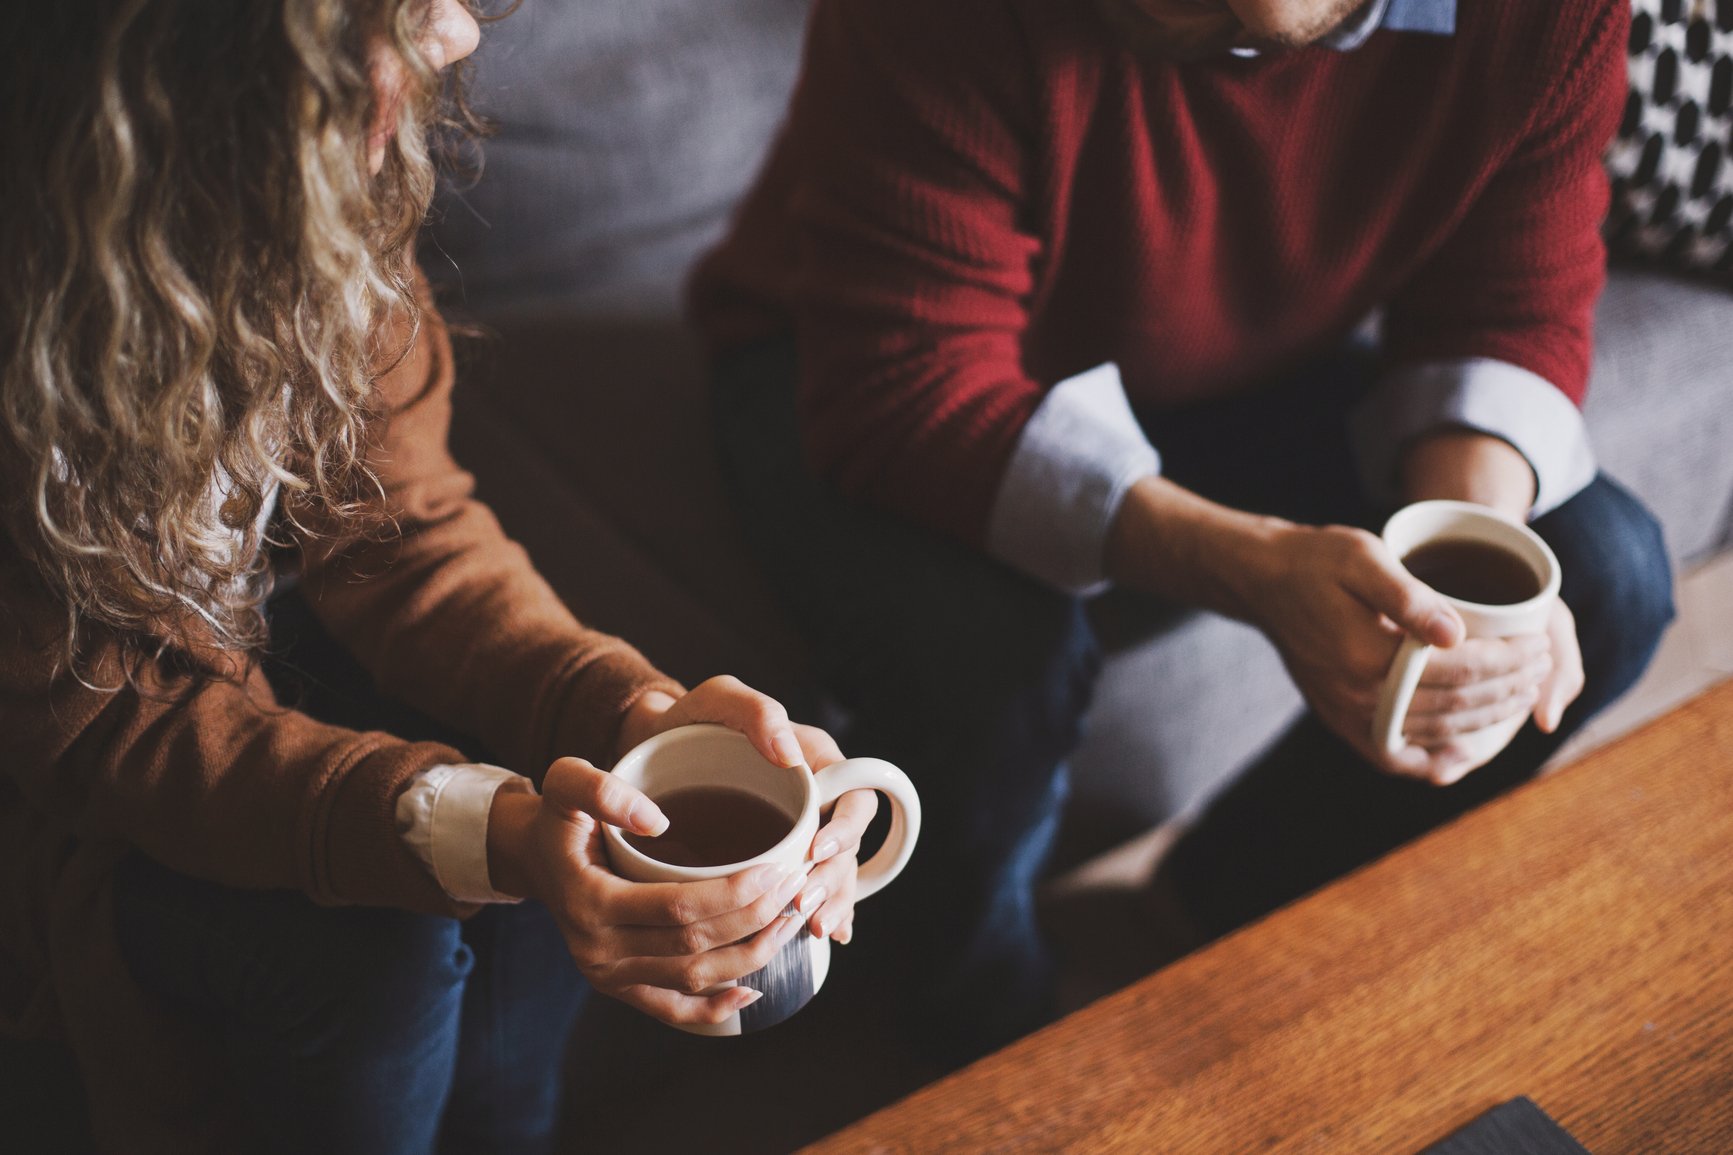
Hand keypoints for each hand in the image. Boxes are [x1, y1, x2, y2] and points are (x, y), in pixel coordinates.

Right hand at [487, 756, 810, 1026]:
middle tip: (796, 888)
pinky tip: (753, 992)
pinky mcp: (620, 988)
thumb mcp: (566, 785)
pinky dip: (714, 1009)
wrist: (534, 858)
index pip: (677, 906)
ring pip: (693, 977)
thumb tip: (655, 821)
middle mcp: (598, 950)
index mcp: (590, 902)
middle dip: (755, 919)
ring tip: (790, 923)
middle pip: (693, 945)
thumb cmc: (560, 818)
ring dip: (750, 956)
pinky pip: (672, 1010)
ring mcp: (608, 975)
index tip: (777, 870)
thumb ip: (602, 792)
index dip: (734, 893)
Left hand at [617, 676, 878, 942]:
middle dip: (834, 880)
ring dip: (829, 904)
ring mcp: (798, 833)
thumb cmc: (690, 719)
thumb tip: (790, 755)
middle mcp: (815, 800)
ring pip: (832, 875)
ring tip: (810, 929)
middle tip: (804, 906)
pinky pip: (806, 889)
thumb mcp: (719, 700)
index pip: (856, 797)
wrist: (652, 749)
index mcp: (816, 761)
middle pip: (848, 846)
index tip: (817, 851)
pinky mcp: (777, 860)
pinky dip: (815, 914)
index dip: (848, 828)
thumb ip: (757, 712)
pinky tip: (810, 938)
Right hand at [1247, 523, 1549, 783]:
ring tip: (1521, 695)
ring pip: (1433, 732)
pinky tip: (1461, 753)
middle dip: (1509, 688)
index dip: (1508, 661)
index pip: (1459, 669)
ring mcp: (1347, 714)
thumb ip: (1408, 595)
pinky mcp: (1341, 721)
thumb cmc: (1317, 561)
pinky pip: (1394, 756)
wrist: (1263, 583)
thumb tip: (1456, 633)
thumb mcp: (1362, 557)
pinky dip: (1432, 761)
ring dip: (1486, 719)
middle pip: (1454, 705)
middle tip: (1542, 666)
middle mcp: (1357, 695)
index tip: (1539, 643)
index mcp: (1365, 655)